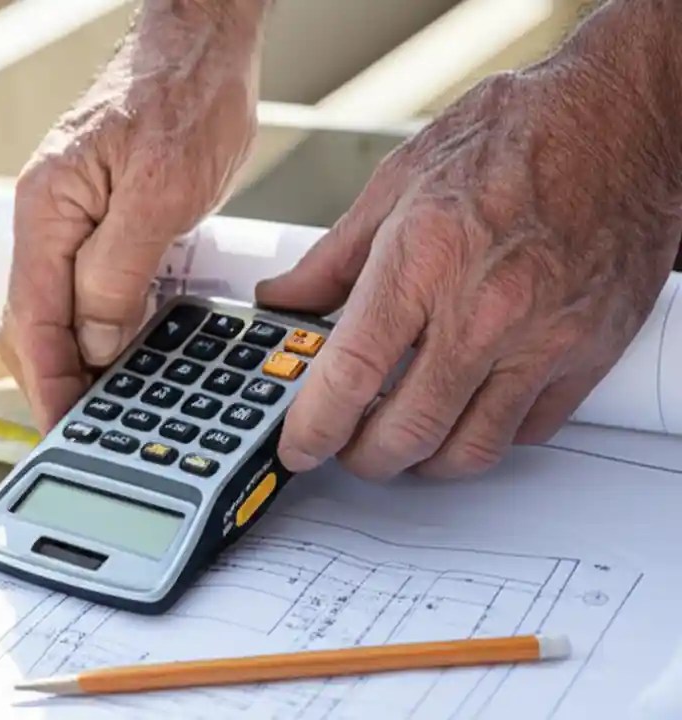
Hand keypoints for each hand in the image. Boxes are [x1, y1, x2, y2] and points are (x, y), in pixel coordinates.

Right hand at [0, 0, 267, 429]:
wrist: (201, 41)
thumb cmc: (182, 93)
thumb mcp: (162, 190)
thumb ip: (118, 270)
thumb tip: (93, 339)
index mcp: (47, 211)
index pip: (33, 319)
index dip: (51, 382)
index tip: (68, 428)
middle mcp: (48, 219)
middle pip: (35, 323)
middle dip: (59, 379)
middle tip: (95, 428)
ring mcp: (71, 220)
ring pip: (60, 310)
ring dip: (81, 358)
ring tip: (113, 402)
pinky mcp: (101, 219)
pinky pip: (88, 287)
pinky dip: (103, 327)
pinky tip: (128, 350)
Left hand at [257, 55, 681, 480]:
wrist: (621, 121)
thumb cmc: (517, 136)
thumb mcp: (397, 183)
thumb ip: (332, 258)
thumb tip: (285, 300)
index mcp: (424, 262)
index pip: (352, 375)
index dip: (313, 426)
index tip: (297, 444)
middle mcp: (485, 311)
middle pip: (407, 431)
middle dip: (361, 456)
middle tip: (343, 443)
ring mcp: (542, 340)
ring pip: (469, 449)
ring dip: (422, 460)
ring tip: (398, 437)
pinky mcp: (587, 354)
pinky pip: (527, 430)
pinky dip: (485, 434)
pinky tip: (463, 408)